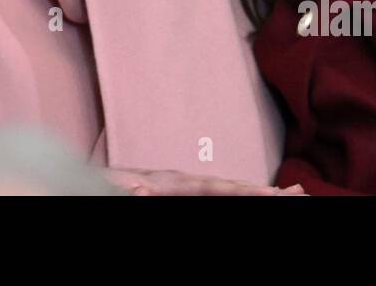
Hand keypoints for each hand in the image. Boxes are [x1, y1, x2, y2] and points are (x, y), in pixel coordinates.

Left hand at [103, 167, 304, 195]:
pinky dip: (235, 193)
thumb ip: (126, 189)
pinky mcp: (172, 192)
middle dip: (262, 190)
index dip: (243, 191)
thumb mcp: (106, 187)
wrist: (77, 179)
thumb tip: (145, 193)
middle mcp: (177, 181)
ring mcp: (177, 187)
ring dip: (254, 192)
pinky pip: (209, 194)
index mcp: (166, 180)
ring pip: (223, 189)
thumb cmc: (93, 185)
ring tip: (289, 193)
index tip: (274, 194)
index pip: (213, 187)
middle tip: (298, 192)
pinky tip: (255, 194)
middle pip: (228, 186)